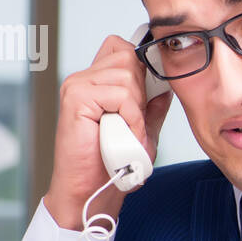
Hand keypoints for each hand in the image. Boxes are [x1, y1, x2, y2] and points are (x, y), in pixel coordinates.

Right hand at [43, 34, 173, 231]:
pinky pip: (120, 94)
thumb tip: (166, 87)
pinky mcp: (76, 98)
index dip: (141, 66)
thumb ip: (152, 108)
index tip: (149, 96)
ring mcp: (77, 86)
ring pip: (127, 75)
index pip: (121, 47)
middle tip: (135, 121)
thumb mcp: (142, 131)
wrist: (90, 193)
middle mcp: (83, 79)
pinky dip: (132, 118)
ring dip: (137, 108)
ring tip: (129, 132)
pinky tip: (126, 136)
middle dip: (142, 90)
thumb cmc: (111, 166)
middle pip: (128, 56)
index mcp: (95, 82)